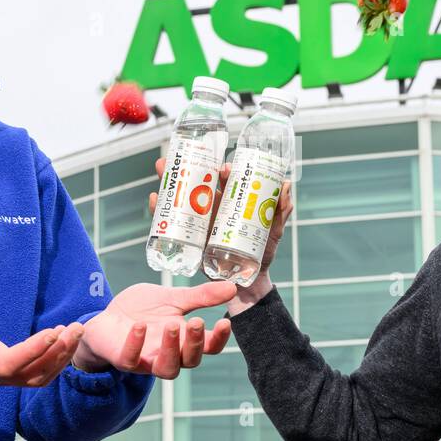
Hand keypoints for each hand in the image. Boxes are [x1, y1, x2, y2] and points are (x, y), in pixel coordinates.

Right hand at [0, 293, 80, 387]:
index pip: (10, 364)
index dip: (34, 351)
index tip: (55, 331)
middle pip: (31, 375)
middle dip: (57, 354)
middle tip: (77, 327)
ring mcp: (0, 374)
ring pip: (38, 377)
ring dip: (62, 357)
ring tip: (77, 330)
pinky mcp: (7, 369)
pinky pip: (38, 372)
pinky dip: (56, 358)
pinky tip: (65, 337)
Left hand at [72, 281, 237, 378]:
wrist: (107, 317)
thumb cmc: (142, 310)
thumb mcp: (173, 298)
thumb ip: (200, 296)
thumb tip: (232, 286)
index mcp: (184, 339)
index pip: (209, 347)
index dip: (219, 339)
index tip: (225, 322)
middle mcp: (169, 354)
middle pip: (190, 361)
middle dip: (195, 343)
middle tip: (196, 322)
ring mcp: (146, 360)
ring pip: (166, 370)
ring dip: (171, 350)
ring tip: (172, 326)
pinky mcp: (124, 360)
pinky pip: (131, 360)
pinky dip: (136, 344)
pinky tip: (140, 326)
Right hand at [147, 156, 293, 277]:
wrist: (248, 282)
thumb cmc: (262, 253)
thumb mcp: (274, 230)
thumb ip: (281, 210)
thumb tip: (286, 185)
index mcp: (231, 203)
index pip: (224, 181)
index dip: (222, 170)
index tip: (223, 167)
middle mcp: (213, 209)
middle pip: (196, 183)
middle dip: (184, 168)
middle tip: (176, 158)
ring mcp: (199, 223)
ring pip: (180, 198)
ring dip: (168, 182)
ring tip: (161, 169)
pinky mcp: (189, 238)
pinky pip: (172, 223)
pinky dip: (160, 211)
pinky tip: (154, 200)